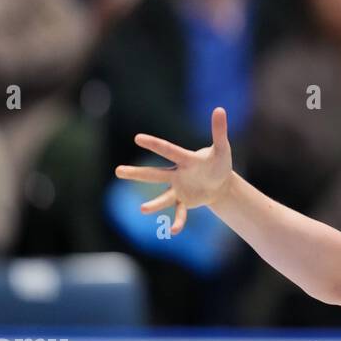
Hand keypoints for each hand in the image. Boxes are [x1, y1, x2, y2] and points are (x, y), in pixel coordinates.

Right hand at [114, 107, 233, 235]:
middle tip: (117, 171)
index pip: (169, 150)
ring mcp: (178, 189)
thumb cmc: (218, 163)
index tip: (137, 137)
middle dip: (137, 173)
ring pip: (163, 196)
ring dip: (154, 204)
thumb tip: (219, 109)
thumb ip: (219, 130)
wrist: (220, 183)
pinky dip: (177, 221)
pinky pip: (179, 212)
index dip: (155, 144)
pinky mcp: (184, 202)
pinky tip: (174, 231)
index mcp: (185, 159)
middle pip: (155, 174)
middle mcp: (176, 174)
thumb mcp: (222, 148)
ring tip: (142, 209)